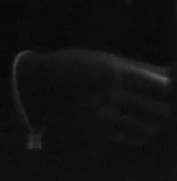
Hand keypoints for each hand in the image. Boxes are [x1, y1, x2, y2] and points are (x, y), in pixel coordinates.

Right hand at [16, 48, 170, 147]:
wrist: (35, 85)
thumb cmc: (74, 67)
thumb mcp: (102, 60)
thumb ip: (138, 69)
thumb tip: (171, 73)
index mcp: (110, 71)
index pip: (157, 86)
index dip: (171, 90)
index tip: (173, 89)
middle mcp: (106, 95)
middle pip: (156, 110)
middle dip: (165, 108)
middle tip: (165, 104)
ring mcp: (100, 116)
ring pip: (146, 127)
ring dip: (152, 122)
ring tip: (150, 115)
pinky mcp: (95, 133)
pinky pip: (130, 137)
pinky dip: (139, 133)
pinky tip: (135, 125)